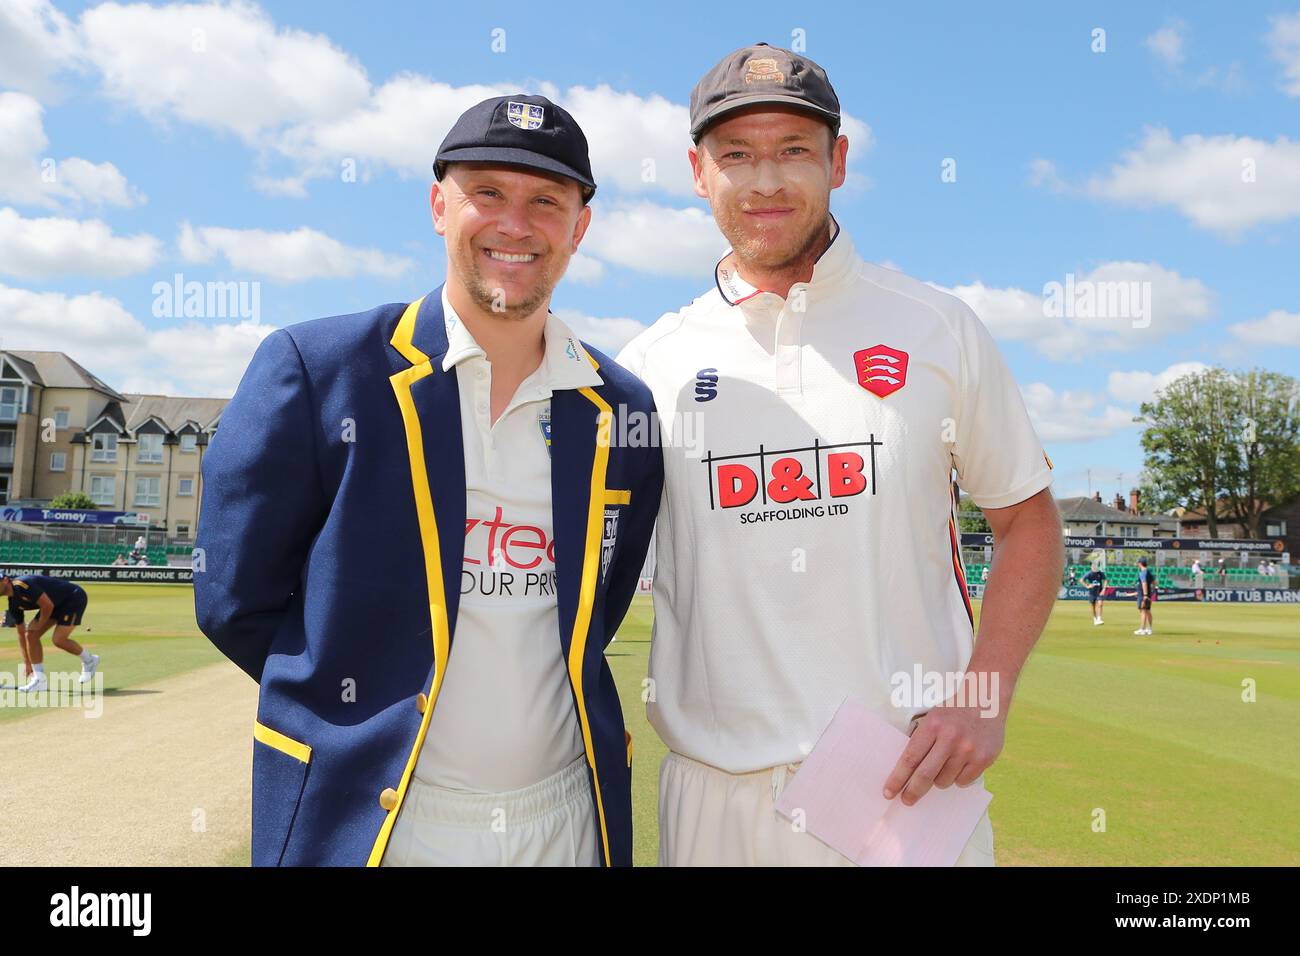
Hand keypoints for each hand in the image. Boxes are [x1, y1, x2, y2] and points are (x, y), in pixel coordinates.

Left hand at [882, 698, 1005, 805]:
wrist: (987, 697)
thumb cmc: (953, 710)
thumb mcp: (932, 717)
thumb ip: (921, 740)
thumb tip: (906, 772)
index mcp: (932, 725)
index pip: (910, 759)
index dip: (897, 778)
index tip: (888, 793)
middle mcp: (950, 738)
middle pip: (925, 775)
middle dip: (912, 791)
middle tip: (906, 800)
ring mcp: (968, 749)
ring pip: (945, 780)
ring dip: (938, 780)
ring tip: (942, 765)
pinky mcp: (984, 758)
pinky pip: (964, 781)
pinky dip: (957, 778)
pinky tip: (959, 765)